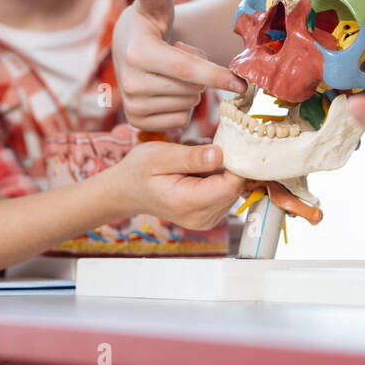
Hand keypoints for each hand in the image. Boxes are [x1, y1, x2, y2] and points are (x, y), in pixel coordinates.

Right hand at [112, 140, 244, 230]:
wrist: (127, 191)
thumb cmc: (139, 170)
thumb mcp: (159, 155)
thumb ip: (190, 157)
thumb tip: (220, 154)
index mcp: (186, 202)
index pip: (230, 186)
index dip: (236, 163)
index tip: (230, 143)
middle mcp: (200, 217)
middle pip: (235, 189)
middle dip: (230, 166)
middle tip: (209, 148)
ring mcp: (206, 220)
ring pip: (234, 191)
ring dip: (224, 172)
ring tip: (199, 161)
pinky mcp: (209, 216)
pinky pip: (227, 194)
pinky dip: (220, 180)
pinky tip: (201, 172)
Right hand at [114, 0, 244, 129]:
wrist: (128, 47)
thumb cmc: (151, 21)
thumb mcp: (155, 2)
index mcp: (138, 52)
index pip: (186, 69)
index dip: (216, 75)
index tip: (242, 82)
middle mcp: (130, 82)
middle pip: (192, 89)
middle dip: (201, 76)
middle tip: (184, 56)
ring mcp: (131, 105)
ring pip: (187, 106)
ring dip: (191, 91)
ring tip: (173, 73)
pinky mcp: (136, 122)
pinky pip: (179, 121)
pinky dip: (183, 107)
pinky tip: (169, 91)